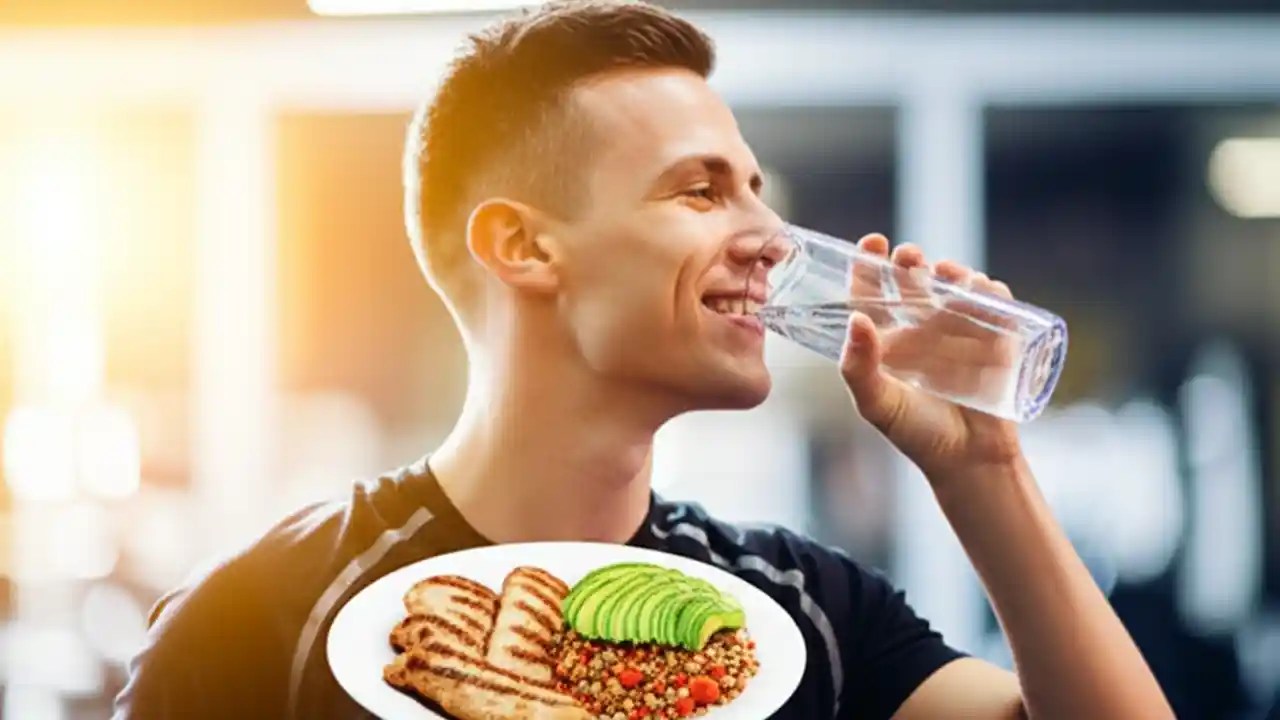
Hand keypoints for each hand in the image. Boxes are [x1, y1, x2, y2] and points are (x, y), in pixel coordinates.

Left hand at [839, 234, 1023, 479]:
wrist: (967, 461)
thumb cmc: (916, 434)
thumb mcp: (876, 403)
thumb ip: (858, 368)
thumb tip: (857, 319)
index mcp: (889, 339)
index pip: (875, 292)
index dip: (871, 265)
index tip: (873, 243)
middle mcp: (922, 329)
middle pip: (915, 282)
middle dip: (912, 261)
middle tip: (909, 256)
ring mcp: (960, 332)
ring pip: (956, 287)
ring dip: (952, 271)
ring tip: (946, 272)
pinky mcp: (995, 341)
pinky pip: (996, 306)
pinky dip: (991, 291)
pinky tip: (982, 288)